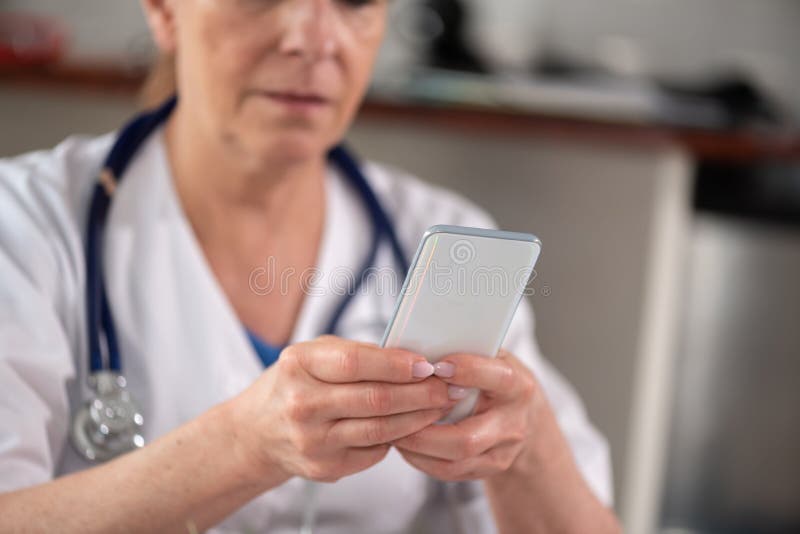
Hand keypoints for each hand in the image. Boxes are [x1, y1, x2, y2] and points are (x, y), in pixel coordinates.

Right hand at [229, 336, 457, 483]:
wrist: (258, 431)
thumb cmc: (294, 383)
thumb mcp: (313, 355)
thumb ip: (357, 354)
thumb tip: (411, 358)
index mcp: (298, 365)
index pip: (355, 364)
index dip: (395, 365)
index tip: (425, 364)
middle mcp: (302, 404)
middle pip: (374, 399)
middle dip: (419, 393)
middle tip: (446, 386)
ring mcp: (312, 441)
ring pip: (380, 429)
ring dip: (418, 417)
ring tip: (440, 405)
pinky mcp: (324, 467)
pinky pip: (374, 450)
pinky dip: (398, 437)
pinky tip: (413, 425)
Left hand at [392, 350, 541, 480]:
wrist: (527, 419)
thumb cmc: (498, 378)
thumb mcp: (493, 357)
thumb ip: (468, 350)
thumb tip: (425, 342)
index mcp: (517, 386)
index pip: (497, 379)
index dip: (467, 372)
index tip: (435, 366)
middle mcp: (512, 423)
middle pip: (467, 437)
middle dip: (425, 430)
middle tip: (396, 413)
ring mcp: (501, 452)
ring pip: (454, 461)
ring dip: (417, 448)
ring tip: (393, 430)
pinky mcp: (487, 469)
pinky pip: (449, 472)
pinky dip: (421, 460)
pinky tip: (404, 444)